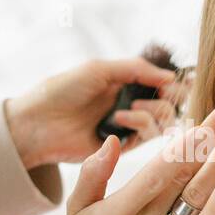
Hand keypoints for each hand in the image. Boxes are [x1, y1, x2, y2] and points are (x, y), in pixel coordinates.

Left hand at [5, 57, 182, 169]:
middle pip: (171, 102)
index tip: (175, 80)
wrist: (38, 123)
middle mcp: (131, 103)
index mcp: (126, 82)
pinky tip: (121, 118)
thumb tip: (171, 76)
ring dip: (155, 110)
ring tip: (130, 106)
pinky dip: (142, 123)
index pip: (163, 82)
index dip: (174, 81)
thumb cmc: (63, 90)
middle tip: (163, 93)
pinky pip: (149, 136)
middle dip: (171, 97)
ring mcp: (129, 126)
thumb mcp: (100, 69)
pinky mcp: (124, 146)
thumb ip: (136, 69)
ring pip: (165, 120)